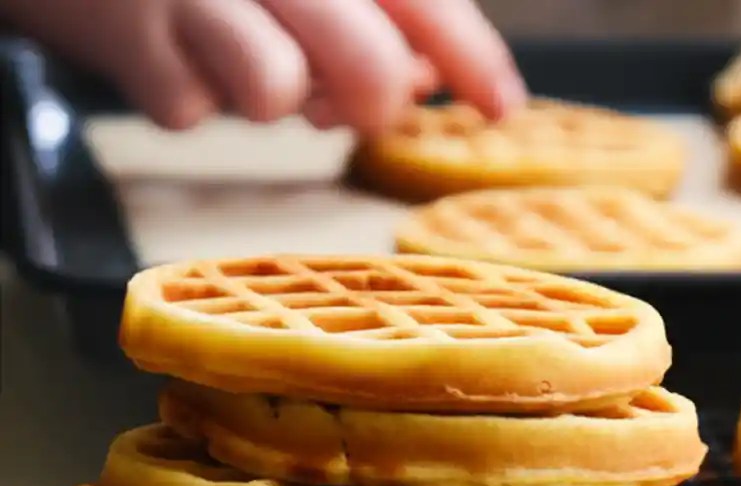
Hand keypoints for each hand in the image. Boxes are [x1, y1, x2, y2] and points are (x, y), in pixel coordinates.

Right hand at [0, 0, 527, 130]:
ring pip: (276, 96)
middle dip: (374, 104)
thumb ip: (373, 8)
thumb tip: (429, 75)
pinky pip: (189, 109)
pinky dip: (190, 97)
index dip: (474, 56)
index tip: (501, 107)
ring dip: (269, 98)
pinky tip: (177, 54)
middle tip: (350, 102)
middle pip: (367, 68)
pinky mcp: (127, 36)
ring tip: (242, 61)